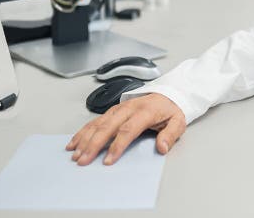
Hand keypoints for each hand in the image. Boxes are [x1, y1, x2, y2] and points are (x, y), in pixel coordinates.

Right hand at [66, 93, 185, 165]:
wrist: (167, 94)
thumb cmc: (170, 109)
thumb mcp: (178, 121)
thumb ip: (170, 134)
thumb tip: (162, 147)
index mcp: (145, 111)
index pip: (128, 129)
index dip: (117, 146)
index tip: (108, 160)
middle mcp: (128, 108)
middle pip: (108, 126)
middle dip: (94, 144)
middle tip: (83, 160)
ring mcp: (118, 108)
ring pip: (98, 123)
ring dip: (85, 139)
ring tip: (75, 154)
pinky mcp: (112, 110)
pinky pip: (95, 120)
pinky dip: (83, 131)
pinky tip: (74, 142)